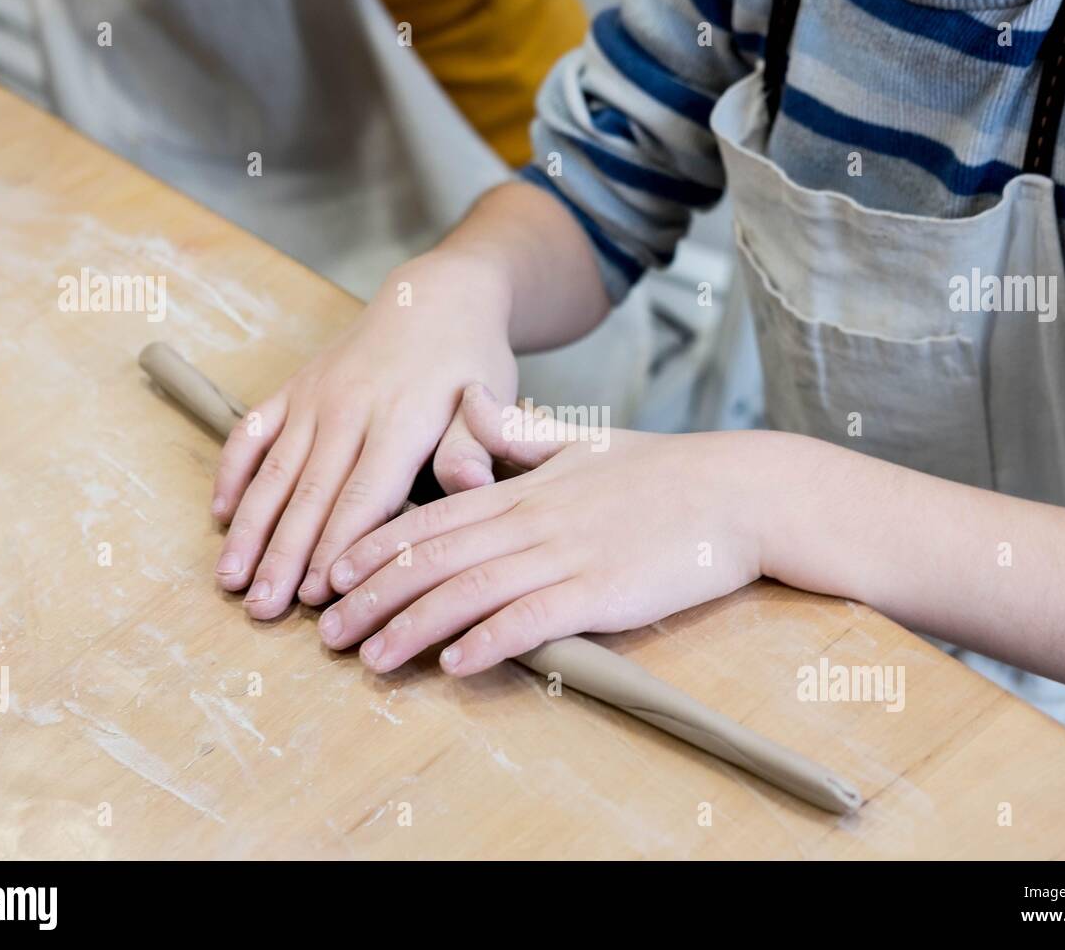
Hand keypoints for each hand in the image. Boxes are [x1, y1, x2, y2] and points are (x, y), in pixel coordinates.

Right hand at [211, 254, 517, 618]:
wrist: (437, 298)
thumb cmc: (469, 365)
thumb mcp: (488, 402)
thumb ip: (473, 447)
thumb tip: (467, 486)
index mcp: (401, 421)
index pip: (363, 496)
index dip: (338, 547)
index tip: (317, 596)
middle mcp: (349, 409)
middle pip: (310, 494)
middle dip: (283, 556)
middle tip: (262, 609)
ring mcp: (314, 397)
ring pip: (274, 472)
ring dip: (249, 528)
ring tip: (230, 579)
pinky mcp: (293, 387)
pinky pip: (253, 431)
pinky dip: (232, 471)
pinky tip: (218, 514)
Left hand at [316, 387, 768, 674]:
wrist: (739, 490)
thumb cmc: (663, 470)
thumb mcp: (583, 442)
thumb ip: (519, 433)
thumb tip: (470, 399)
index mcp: (523, 487)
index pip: (430, 517)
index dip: (373, 547)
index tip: (331, 574)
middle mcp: (533, 519)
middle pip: (433, 557)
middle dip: (371, 595)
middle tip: (324, 631)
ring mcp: (566, 555)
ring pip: (469, 591)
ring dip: (412, 627)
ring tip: (369, 658)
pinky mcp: (603, 591)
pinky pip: (533, 618)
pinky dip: (489, 641)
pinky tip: (454, 665)